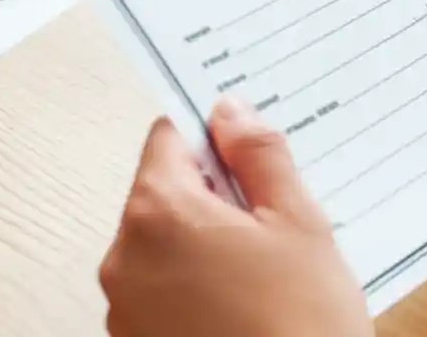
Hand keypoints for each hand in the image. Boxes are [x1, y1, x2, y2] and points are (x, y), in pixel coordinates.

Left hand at [100, 99, 371, 336]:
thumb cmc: (301, 326)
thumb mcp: (298, 223)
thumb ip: (259, 155)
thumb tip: (229, 110)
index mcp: (158, 212)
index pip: (168, 137)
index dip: (212, 139)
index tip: (247, 156)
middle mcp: (125, 257)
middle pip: (164, 193)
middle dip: (215, 199)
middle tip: (272, 227)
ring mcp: (125, 309)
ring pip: (164, 247)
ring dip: (205, 247)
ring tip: (264, 279)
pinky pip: (161, 294)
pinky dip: (195, 291)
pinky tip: (244, 311)